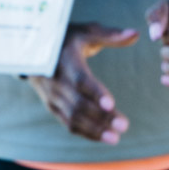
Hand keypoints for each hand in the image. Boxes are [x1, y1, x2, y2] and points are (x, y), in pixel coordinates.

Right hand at [27, 21, 138, 143]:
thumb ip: (110, 35)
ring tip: (116, 138)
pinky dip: (85, 132)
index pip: (80, 80)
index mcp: (66, 60)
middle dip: (101, 117)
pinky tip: (104, 138)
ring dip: (94, 129)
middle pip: (79, 103)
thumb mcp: (85, 31)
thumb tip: (136, 34)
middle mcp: (56, 80)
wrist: (32, 49)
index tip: (111, 104)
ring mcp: (52, 96)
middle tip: (124, 126)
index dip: (95, 93)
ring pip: (73, 117)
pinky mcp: (52, 106)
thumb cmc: (66, 38)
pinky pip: (68, 123)